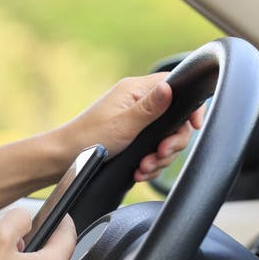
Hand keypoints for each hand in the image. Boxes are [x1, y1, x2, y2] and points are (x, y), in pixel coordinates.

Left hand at [53, 73, 203, 182]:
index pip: (176, 86)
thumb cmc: (88, 139)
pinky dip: (150, 164)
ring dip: (159, 159)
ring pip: (165, 139)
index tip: (194, 126)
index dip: (190, 107)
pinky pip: (153, 151)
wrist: (63, 159)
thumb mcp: (124, 124)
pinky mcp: (133, 140)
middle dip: (172, 143)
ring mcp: (137, 123)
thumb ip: (150, 107)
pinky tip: (139, 173)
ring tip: (143, 169)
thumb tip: (171, 87)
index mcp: (136, 90)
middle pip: (175, 120)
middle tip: (160, 155)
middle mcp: (138, 103)